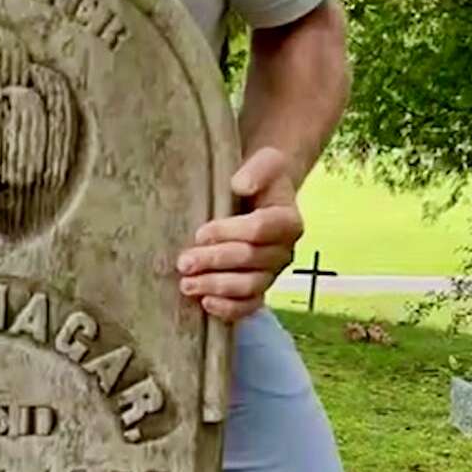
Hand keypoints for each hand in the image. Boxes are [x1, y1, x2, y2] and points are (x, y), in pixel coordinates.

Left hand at [176, 147, 303, 322]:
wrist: (259, 198)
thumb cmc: (259, 179)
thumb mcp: (265, 161)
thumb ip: (258, 168)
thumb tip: (240, 185)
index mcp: (288, 220)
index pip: (259, 230)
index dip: (228, 232)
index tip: (200, 232)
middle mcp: (284, 251)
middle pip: (249, 260)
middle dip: (214, 261)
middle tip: (183, 262)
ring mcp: (271, 274)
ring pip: (248, 287)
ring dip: (216, 287)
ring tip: (186, 284)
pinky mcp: (258, 289)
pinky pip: (249, 306)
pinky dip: (229, 309)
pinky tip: (206, 304)